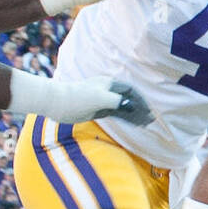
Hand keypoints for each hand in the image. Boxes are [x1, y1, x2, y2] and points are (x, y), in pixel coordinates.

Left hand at [8, 71, 153, 125]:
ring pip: (124, 108)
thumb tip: (132, 106)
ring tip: (145, 124)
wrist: (57, 102)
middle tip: (150, 121)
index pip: (131, 91)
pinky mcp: (98, 110)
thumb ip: (118, 102)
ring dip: (134, 115)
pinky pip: (116, 114)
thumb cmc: (78, 97)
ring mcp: (103, 101)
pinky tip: (133, 124)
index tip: (149, 111)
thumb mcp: (100, 98)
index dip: (142, 100)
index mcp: (110, 84)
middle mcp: (108, 91)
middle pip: (129, 99)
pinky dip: (126, 119)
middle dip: (140, 109)